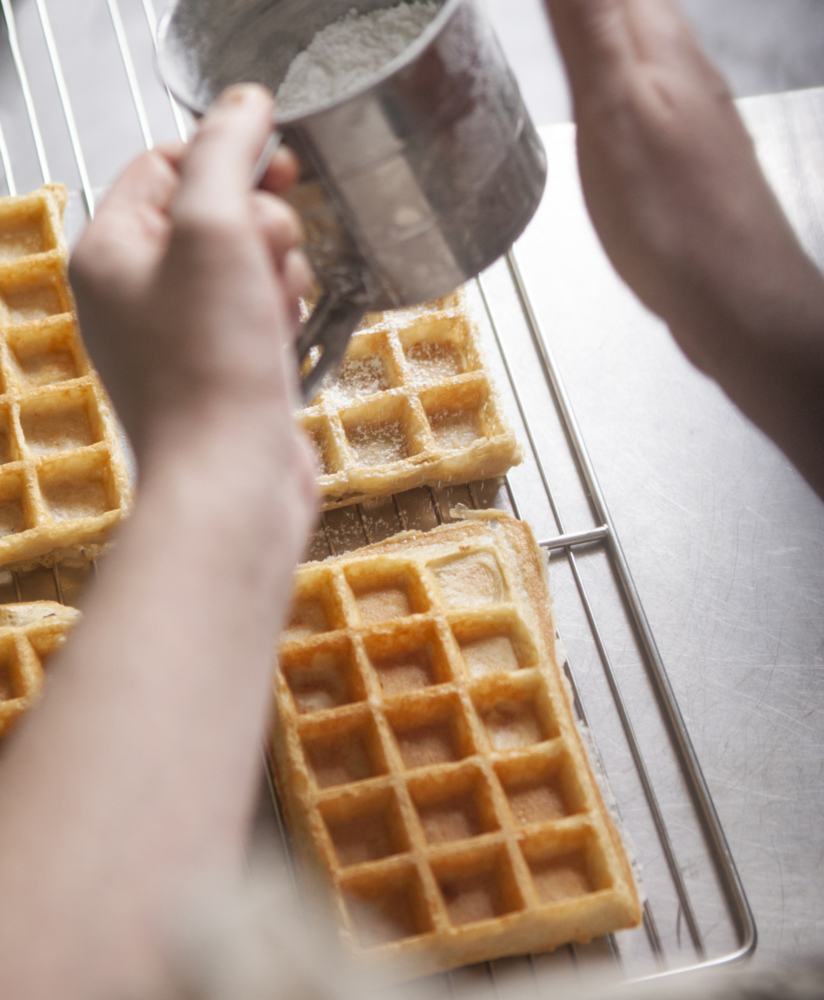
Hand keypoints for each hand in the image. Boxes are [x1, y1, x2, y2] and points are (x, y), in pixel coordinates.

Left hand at [70, 84, 312, 456]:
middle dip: (260, 225)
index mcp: (111, 252)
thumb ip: (224, 155)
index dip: (227, 156)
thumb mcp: (214, 232)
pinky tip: (284, 339)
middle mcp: (137, 293)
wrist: (233, 478)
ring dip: (277, 272)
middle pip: (213, 213)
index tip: (278, 160)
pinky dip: (280, 316)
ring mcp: (178, 334)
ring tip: (278, 308)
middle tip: (272, 252)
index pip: (167, 163)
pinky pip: (258, 312)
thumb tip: (243, 106)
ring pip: (244, 264)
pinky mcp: (219, 368)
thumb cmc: (210, 370)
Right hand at [544, 0, 823, 495]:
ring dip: (595, 23)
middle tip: (541, 17)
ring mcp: (688, 108)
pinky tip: (598, 97)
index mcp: (658, 43)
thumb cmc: (675, 219)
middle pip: (626, 2)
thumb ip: (585, 20)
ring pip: (637, 39)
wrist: (736, 298)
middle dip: (574, 8)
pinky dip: (611, 73)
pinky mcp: (683, 150)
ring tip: (554, 27)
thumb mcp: (613, 110)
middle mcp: (681, 64)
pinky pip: (643, 87)